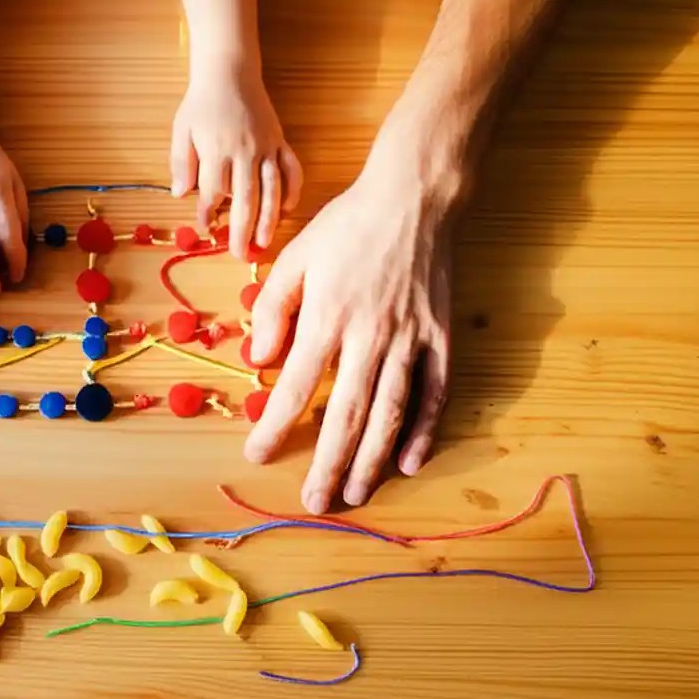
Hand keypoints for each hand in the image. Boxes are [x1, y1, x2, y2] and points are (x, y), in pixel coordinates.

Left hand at [170, 73, 301, 258]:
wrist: (229, 72)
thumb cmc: (201, 104)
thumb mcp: (181, 131)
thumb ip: (181, 163)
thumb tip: (181, 195)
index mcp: (217, 150)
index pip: (213, 192)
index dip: (208, 214)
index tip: (206, 229)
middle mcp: (245, 151)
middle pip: (245, 198)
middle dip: (243, 230)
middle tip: (240, 254)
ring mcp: (266, 146)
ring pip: (271, 189)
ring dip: (269, 218)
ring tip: (265, 243)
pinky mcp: (280, 141)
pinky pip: (292, 169)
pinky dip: (293, 190)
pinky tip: (288, 209)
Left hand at [243, 152, 457, 512]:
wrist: (415, 196)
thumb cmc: (347, 225)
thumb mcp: (294, 257)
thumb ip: (273, 309)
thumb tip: (259, 359)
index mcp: (328, 315)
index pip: (297, 384)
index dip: (275, 424)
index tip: (257, 455)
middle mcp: (370, 335)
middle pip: (347, 412)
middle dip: (327, 462)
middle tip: (314, 501)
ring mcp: (411, 338)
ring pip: (392, 412)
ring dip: (372, 458)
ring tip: (355, 493)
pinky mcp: (442, 336)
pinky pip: (435, 393)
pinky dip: (424, 430)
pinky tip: (410, 462)